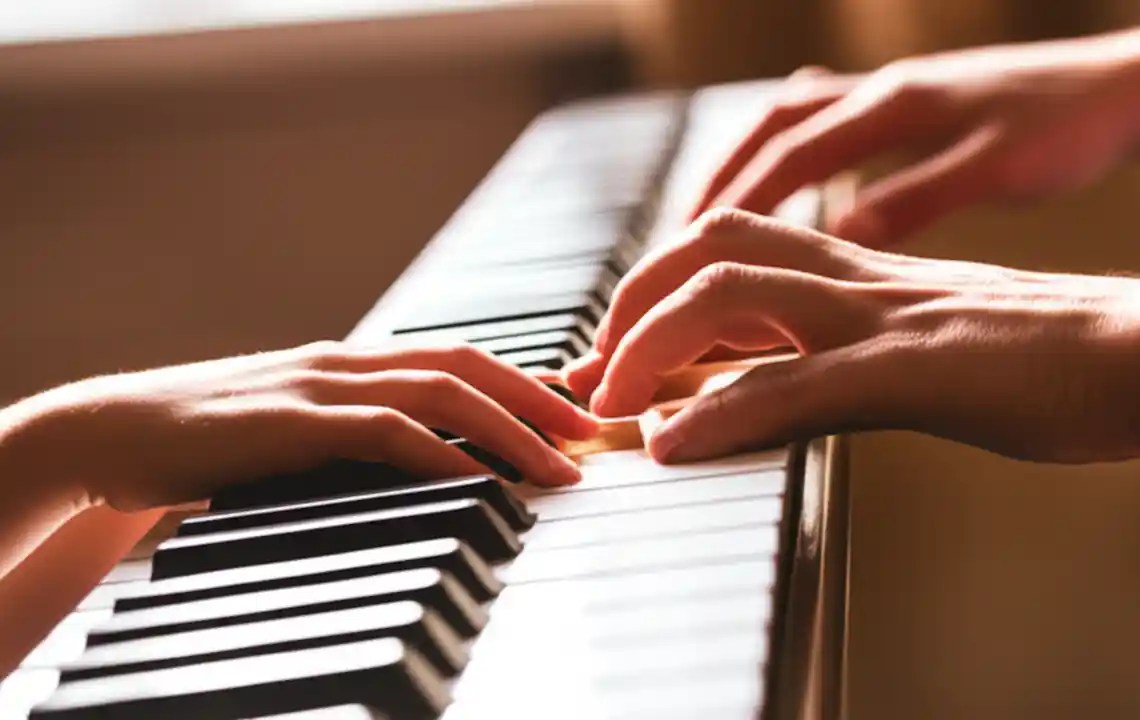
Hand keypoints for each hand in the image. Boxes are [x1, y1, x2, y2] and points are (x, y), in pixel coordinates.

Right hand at [5, 341, 597, 511]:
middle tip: (596, 437)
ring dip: (510, 431)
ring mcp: (320, 387)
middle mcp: (349, 362)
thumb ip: (362, 431)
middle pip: (469, 366)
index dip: (526, 382)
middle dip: (542, 400)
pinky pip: (382, 431)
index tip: (579, 414)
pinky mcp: (290, 423)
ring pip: (440, 393)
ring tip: (560, 468)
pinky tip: (478, 479)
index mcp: (356, 361)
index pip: (461, 359)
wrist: (117, 429)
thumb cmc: (216, 437)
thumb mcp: (302, 426)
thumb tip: (432, 458)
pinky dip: (439, 454)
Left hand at [566, 210, 1139, 464]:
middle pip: (710, 249)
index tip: (605, 352)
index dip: (653, 293)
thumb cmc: (1040, 354)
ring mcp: (881, 317)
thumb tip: (783, 386)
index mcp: (860, 270)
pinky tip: (672, 445)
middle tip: (590, 373)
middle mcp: (856, 279)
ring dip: (650, 345)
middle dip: (631, 303)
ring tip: (610, 403)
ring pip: (732, 294)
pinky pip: (795, 382)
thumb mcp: (923, 340)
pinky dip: (720, 412)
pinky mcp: (912, 369)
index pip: (732, 252)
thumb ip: (849, 350)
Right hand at [689, 32, 1139, 245]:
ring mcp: (891, 93)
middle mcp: (882, 90)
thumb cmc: (1072, 128)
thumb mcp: (999, 173)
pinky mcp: (907, 107)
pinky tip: (783, 188)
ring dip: (744, 166)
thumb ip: (916, 199)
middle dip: (718, 182)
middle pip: (771, 129)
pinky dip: (786, 157)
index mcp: (897, 105)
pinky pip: (823, 125)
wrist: (1126, 85)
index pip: (791, 153)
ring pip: (790, 122)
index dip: (737, 202)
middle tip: (677, 237)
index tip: (692, 251)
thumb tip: (839, 234)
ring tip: (708, 219)